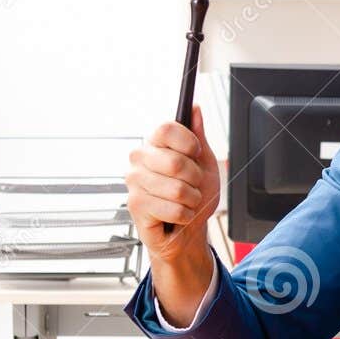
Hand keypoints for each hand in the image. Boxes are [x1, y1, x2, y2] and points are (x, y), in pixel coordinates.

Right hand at [126, 107, 219, 322]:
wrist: (187, 230)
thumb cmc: (193, 195)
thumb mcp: (204, 163)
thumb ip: (198, 136)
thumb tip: (195, 108)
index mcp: (155, 144)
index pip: (166, 128)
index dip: (188, 142)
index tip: (196, 153)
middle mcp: (139, 159)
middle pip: (175, 160)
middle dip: (195, 178)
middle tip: (193, 185)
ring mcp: (135, 182)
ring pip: (177, 189)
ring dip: (192, 200)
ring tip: (185, 202)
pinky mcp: (136, 205)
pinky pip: (173, 209)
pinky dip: (185, 215)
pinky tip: (178, 216)